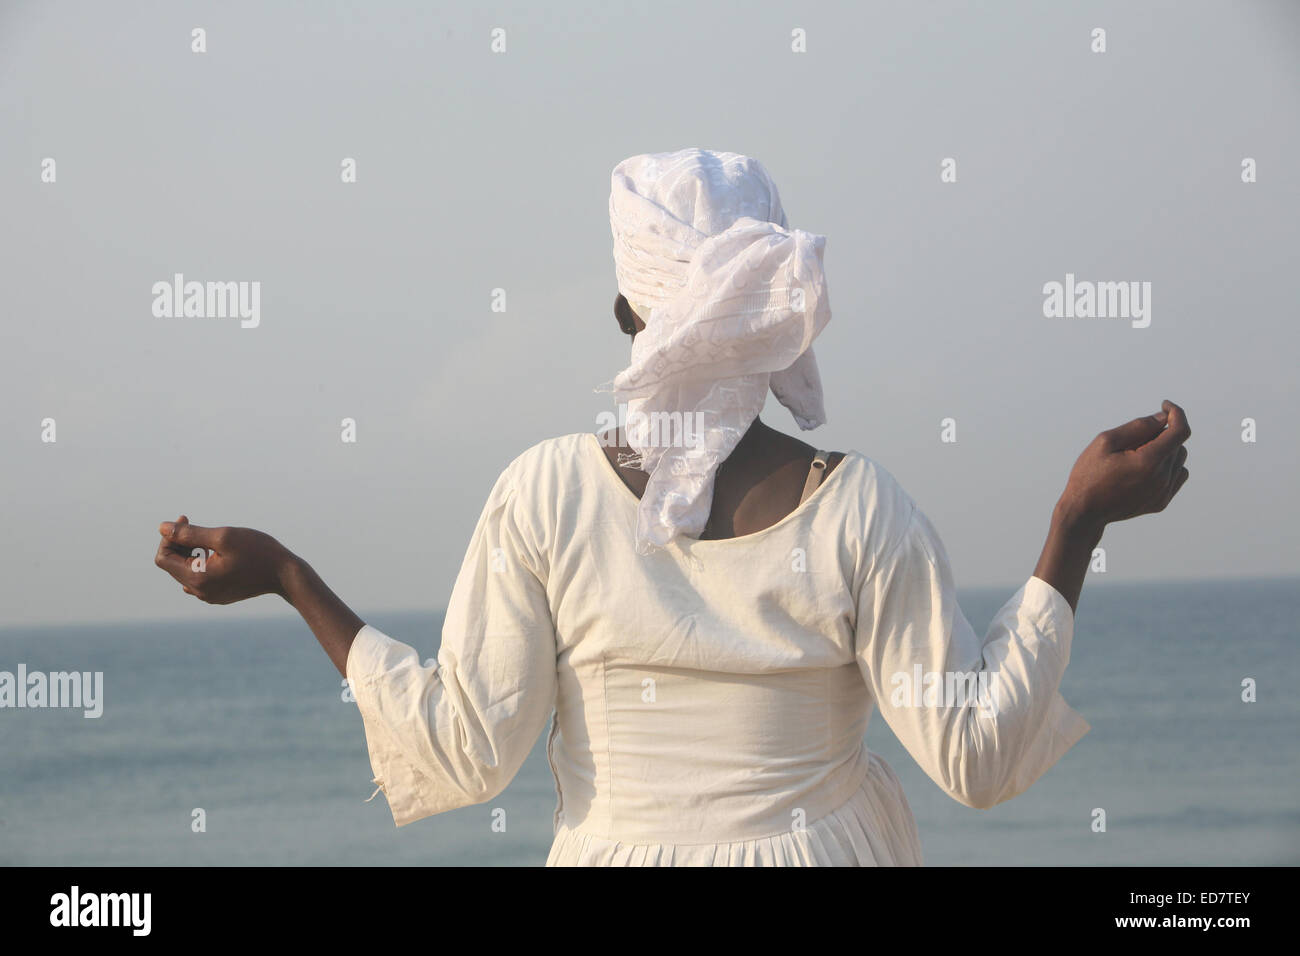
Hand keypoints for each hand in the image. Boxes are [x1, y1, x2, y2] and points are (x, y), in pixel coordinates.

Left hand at [153, 515, 292, 604]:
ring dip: (190, 551)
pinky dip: (200, 562)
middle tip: (195, 522)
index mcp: (198, 578)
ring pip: (186, 570)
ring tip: (210, 539)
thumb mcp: (223, 537)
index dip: (169, 537)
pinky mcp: (220, 595)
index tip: (186, 519)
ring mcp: (210, 596)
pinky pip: (199, 578)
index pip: (164, 558)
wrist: (286, 575)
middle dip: (179, 542)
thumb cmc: (258, 552)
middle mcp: (200, 592)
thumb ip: (190, 533)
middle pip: (173, 565)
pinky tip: (216, 553)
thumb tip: (161, 528)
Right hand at [1058, 399, 1190, 530]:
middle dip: (1160, 435)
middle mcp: (1161, 479)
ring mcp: (1163, 493)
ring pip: (1179, 460)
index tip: (1164, 406)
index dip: (1176, 413)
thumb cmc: (1089, 474)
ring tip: (1136, 457)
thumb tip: (1162, 417)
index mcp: (1148, 462)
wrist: (1083, 512)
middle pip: (1177, 444)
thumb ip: (1137, 426)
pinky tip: (1145, 470)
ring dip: (1165, 451)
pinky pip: (1177, 476)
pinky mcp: (1161, 502)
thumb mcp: (1105, 442)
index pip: (1180, 431)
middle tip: (1132, 441)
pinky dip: (1167, 467)